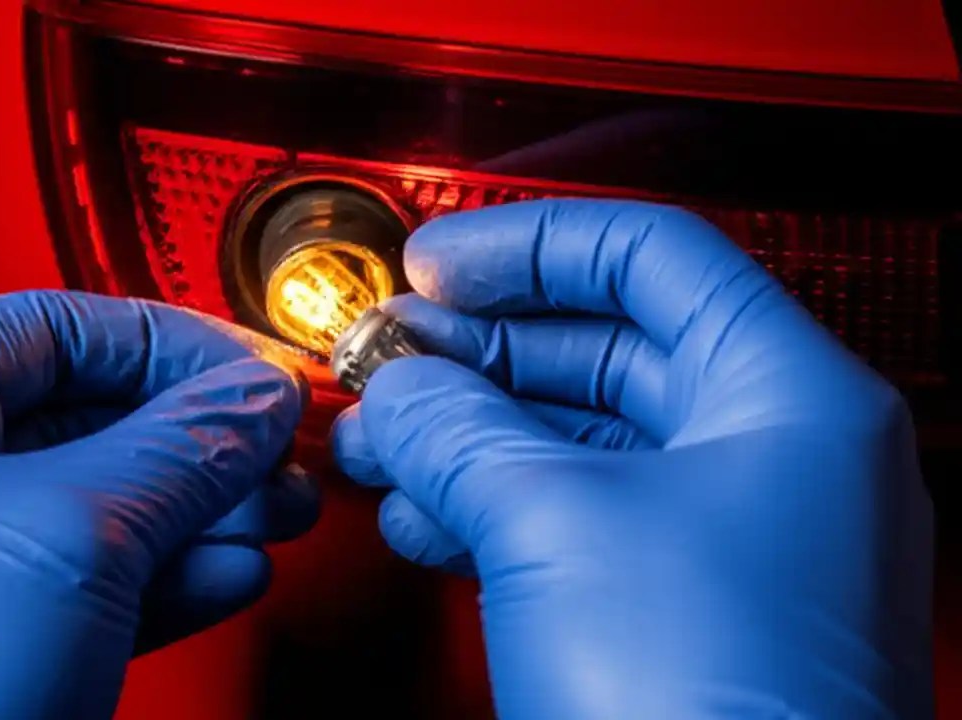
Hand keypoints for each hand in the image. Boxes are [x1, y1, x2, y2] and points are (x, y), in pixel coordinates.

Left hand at [0, 291, 317, 717]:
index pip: (50, 330)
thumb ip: (177, 451)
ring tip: (274, 512)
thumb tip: (253, 402)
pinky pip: (93, 590)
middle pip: (89, 423)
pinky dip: (169, 580)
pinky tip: (227, 575)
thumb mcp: (64, 533)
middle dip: (200, 439)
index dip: (167, 343)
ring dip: (202, 512)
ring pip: (103, 513)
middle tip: (274, 448)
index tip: (248, 369)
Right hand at [333, 200, 933, 717]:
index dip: (528, 244)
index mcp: (786, 397)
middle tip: (386, 358)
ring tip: (380, 444)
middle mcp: (771, 460)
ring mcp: (728, 541)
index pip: (649, 254)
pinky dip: (488, 509)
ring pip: (573, 444)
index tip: (436, 262)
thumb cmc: (716, 705)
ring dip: (464, 436)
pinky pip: (571, 524)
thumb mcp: (551, 520)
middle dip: (474, 352)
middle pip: (602, 348)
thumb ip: (455, 427)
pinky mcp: (680, 613)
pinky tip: (423, 517)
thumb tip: (397, 392)